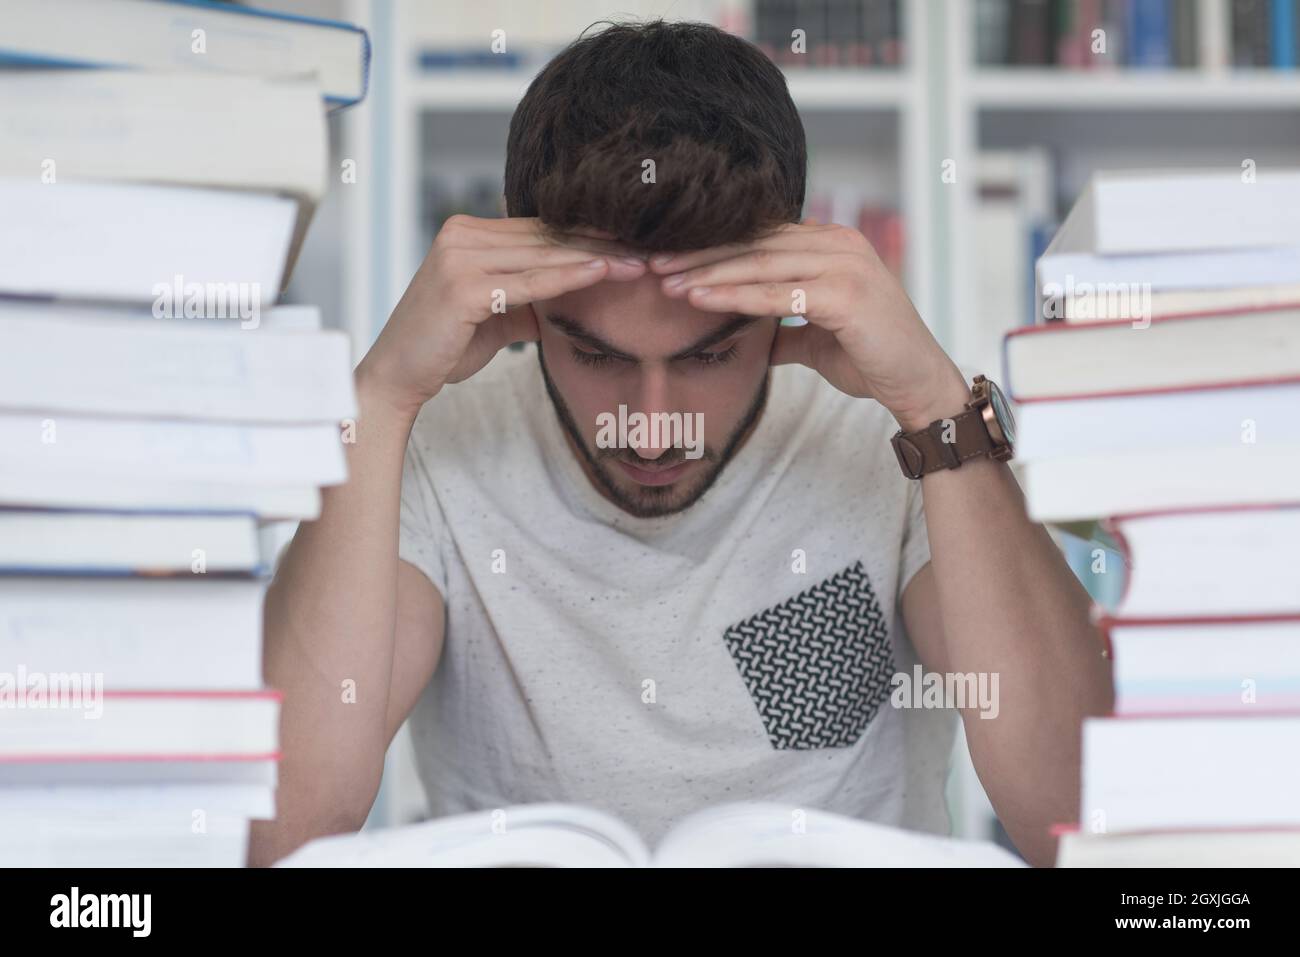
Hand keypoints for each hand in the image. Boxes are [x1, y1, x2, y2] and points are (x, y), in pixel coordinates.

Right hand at [358, 215, 647, 415]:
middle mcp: (461, 234)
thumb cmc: (447, 347)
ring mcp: (459, 256)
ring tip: (638, 264)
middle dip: (601, 245)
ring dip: (595, 259)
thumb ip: (532, 296)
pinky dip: (568, 277)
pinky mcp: (462, 285)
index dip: (587, 237)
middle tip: (650, 251)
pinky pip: (529, 280)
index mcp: (467, 233)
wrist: (399, 376)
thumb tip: (576, 292)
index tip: (632, 247)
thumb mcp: (498, 314)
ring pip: (543, 255)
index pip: (540, 230)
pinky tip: (602, 273)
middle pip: (546, 237)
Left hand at [648, 221, 969, 430]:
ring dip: (708, 273)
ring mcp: (844, 264)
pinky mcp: (845, 293)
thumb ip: (783, 327)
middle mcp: (838, 243)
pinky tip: (700, 300)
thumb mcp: (816, 337)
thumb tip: (750, 337)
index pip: (760, 239)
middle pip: (754, 245)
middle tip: (652, 264)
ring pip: (760, 264)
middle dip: (700, 255)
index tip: (670, 260)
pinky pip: (776, 292)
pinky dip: (734, 295)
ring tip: (665, 282)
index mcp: (831, 244)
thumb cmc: (872, 358)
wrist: (917, 383)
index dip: (714, 249)